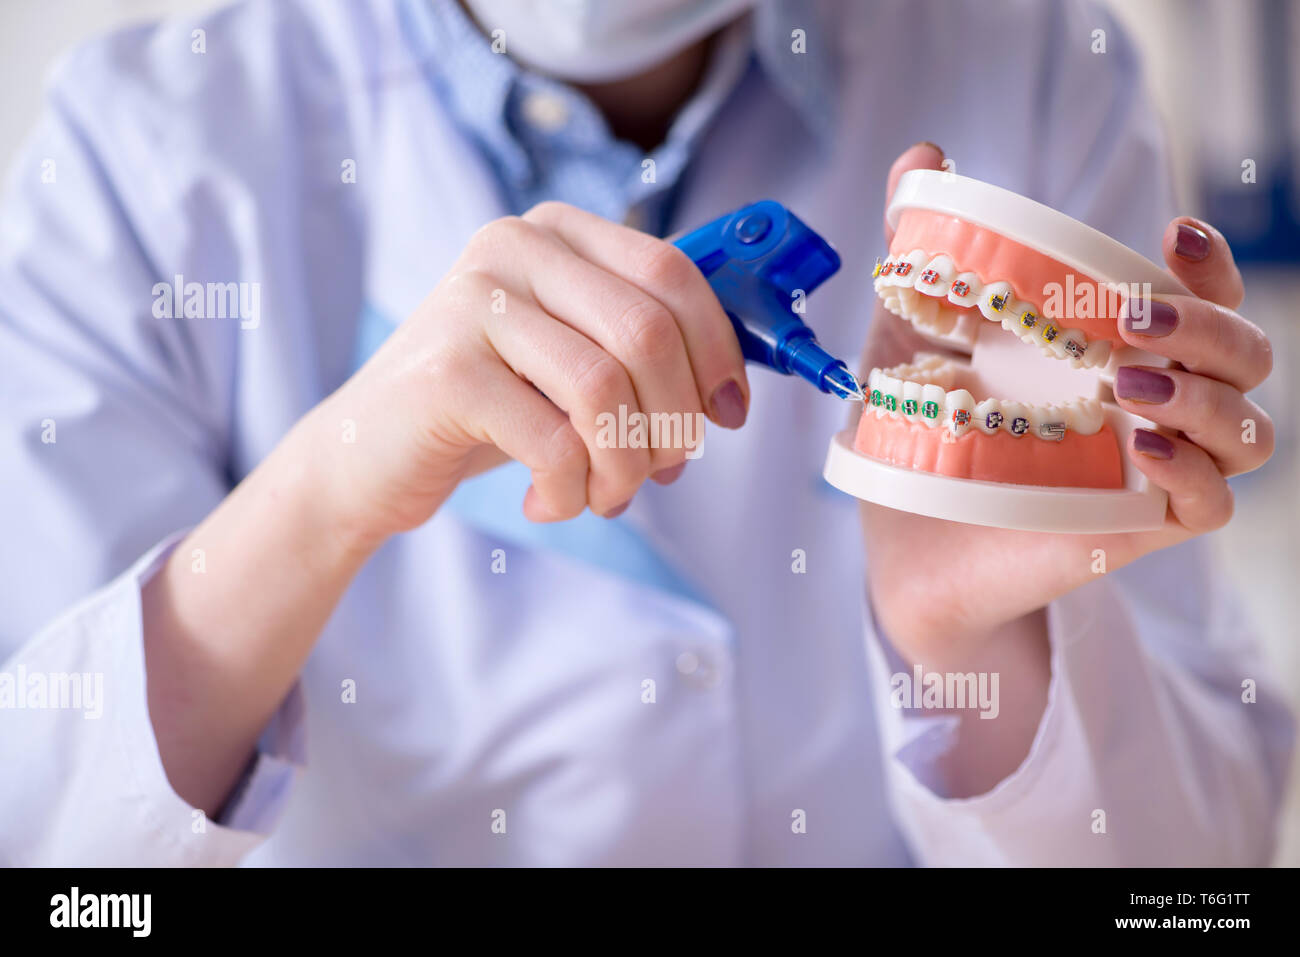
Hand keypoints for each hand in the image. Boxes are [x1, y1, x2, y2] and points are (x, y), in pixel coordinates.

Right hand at [141, 202, 749, 810]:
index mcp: (555, 233)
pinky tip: (548, 502)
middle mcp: (512, 249)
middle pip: (648, 332)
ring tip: (605, 497)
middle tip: (662, 472)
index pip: (671, 273)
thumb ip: (641, 350)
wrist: (369, 455)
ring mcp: (472, 304)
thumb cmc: (492, 410)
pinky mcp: (448, 373)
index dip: (718, 350)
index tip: (729, 416)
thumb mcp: (571, 361)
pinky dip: (572, 491)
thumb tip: (730, 391)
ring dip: (626, 468)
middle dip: (675, 421)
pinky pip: (557, 442)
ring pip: (607, 391)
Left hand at [859, 145, 1274, 667]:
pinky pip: (1211, 505)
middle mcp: (1155, 403)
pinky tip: (1142, 446)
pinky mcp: (1137, 530)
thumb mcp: (913, 330)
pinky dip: (1191, 474)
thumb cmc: (922, 428)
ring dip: (1206, 397)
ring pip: (1247, 430)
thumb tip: (922, 157)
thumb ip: (924, 246)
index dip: (1209, 266)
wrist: (903, 533)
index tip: (1173, 235)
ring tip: (1129, 381)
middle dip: (1208, 327)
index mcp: (1121, 348)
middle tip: (1131, 321)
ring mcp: (1154, 469)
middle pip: (1245, 355)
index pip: (1205, 300)